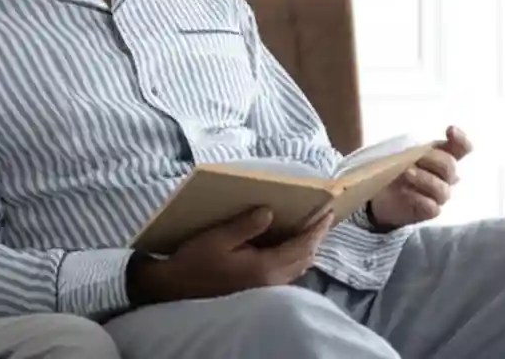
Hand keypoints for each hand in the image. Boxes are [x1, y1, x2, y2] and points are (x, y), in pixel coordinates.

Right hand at [127, 207, 334, 305]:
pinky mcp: (258, 291)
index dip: (317, 229)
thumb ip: (246, 225)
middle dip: (316, 238)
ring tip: (307, 229)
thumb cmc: (194, 262)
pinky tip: (286, 246)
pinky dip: (294, 258)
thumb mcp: (217, 238)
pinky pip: (287, 273)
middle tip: (321, 218)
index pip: (302, 246)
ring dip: (306, 248)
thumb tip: (270, 212)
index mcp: (264, 267)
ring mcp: (266, 289)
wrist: (176, 289)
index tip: (328, 212)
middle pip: (305, 259)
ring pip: (298, 268)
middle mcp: (271, 282)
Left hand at [368, 126, 472, 229]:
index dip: (461, 139)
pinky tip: (406, 192)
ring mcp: (440, 195)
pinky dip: (419, 198)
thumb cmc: (396, 169)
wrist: (382, 196)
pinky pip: (432, 206)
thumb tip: (417, 142)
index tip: (450, 130)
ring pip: (442, 189)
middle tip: (413, 158)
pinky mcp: (430, 211)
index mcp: (443, 156)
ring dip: (425, 179)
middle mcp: (447, 176)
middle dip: (431, 159)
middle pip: (450, 166)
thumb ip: (411, 147)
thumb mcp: (400, 153)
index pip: (461, 148)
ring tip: (407, 173)